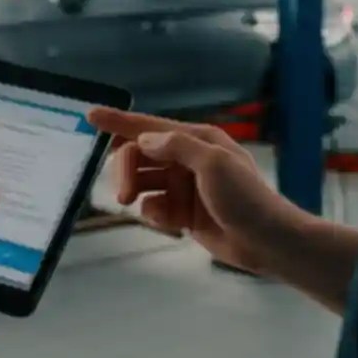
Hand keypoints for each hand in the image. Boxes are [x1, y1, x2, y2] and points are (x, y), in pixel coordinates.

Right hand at [88, 107, 305, 273]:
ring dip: (139, 194)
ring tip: (151, 212)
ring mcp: (183, 186)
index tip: (90, 116)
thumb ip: (176, 146)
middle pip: (139, 156)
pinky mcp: (182, 211)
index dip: (118, 122)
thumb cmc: (245, 198)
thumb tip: (143, 139)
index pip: (148, 126)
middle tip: (122, 196)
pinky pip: (153, 206)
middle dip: (126, 172)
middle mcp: (186, 158)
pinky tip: (171, 224)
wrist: (267, 242)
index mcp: (196, 139)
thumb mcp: (213, 164)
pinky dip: (156, 214)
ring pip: (142, 182)